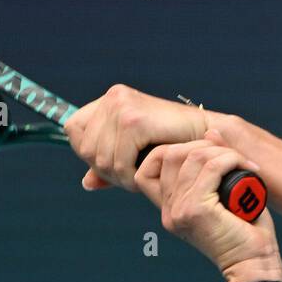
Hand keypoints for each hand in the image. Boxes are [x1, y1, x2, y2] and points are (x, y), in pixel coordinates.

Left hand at [64, 84, 207, 190]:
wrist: (207, 136)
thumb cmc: (174, 145)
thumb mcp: (135, 155)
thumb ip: (109, 167)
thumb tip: (87, 183)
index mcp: (109, 101)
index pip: (74, 130)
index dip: (88, 154)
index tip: (114, 166)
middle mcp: (113, 98)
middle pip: (85, 149)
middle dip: (108, 172)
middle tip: (131, 178)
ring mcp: (122, 107)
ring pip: (100, 159)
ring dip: (121, 178)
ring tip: (141, 176)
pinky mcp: (135, 121)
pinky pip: (119, 162)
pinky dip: (131, 177)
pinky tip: (146, 174)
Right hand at [136, 129, 281, 277]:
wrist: (254, 266)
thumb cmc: (246, 235)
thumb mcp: (224, 196)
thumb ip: (214, 167)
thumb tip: (210, 132)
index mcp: (170, 209)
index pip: (147, 167)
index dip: (172, 149)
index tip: (206, 154)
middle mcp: (168, 211)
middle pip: (167, 154)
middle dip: (200, 145)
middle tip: (230, 157)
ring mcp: (179, 210)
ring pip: (192, 156)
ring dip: (222, 151)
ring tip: (243, 164)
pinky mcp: (196, 211)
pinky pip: (210, 167)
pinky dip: (231, 159)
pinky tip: (247, 167)